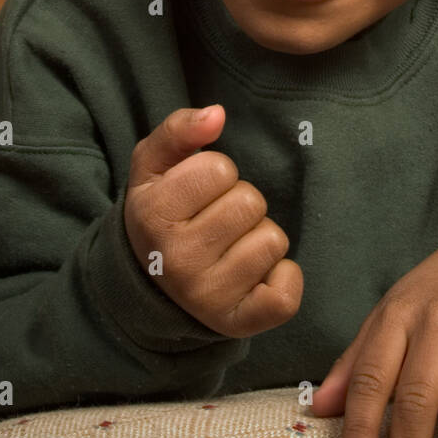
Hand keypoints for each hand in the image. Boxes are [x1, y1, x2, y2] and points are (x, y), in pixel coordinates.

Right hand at [124, 104, 302, 336]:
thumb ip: (179, 129)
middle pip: (251, 202)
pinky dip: (282, 278)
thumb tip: (217, 114)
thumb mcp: (153, 166)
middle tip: (214, 222)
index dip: (214, 174)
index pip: (219, 168)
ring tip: (229, 248)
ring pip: (273, 240)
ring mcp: (207, 296)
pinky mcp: (238, 323)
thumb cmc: (163, 212)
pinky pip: (287, 293)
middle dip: (239, 203)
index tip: (195, 194)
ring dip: (259, 237)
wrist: (150, 284)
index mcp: (152, 214)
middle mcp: (177, 260)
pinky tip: (255, 276)